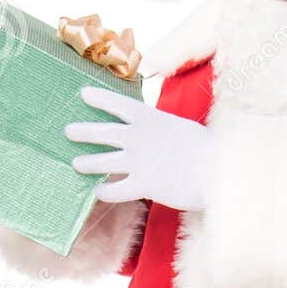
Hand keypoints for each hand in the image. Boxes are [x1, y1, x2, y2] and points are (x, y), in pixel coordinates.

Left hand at [66, 86, 211, 208]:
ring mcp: (138, 161)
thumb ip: (159, 130)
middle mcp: (138, 137)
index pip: (118, 104)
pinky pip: (115, 190)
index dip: (99, 98)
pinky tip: (98, 193)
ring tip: (76, 164)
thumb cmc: (205, 149)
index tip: (83, 94)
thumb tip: (148, 135)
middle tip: (68, 131)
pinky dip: (104, 192)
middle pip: (102, 133)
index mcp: (150, 118)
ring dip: (87, 163)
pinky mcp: (143, 185)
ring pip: (102, 162)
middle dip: (83, 131)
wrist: (218, 169)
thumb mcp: (179, 128)